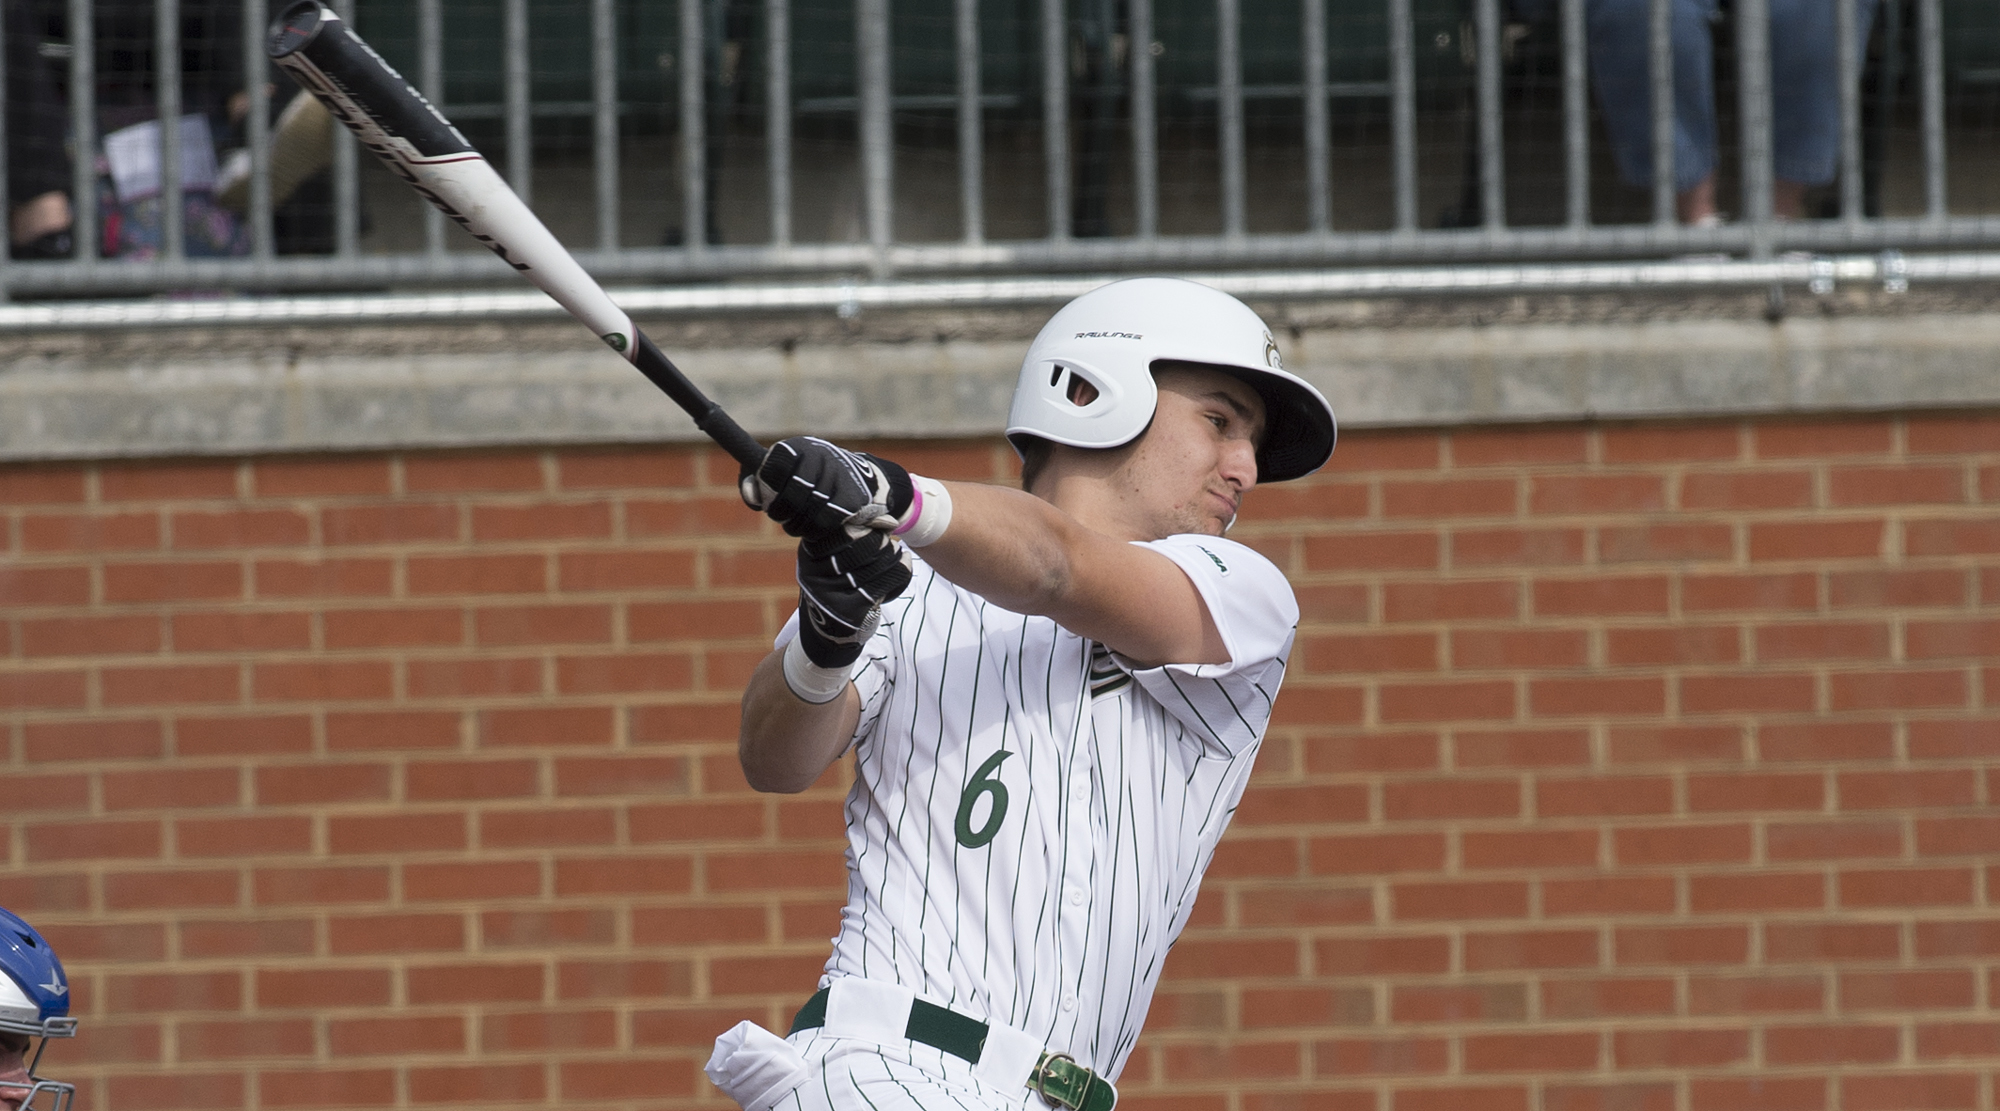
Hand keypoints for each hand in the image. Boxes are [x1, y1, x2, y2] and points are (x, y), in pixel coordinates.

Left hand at [741, 436, 912, 538]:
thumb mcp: (778, 472)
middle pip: (793, 494)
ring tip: (795, 525)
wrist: (850, 476)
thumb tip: (751, 493)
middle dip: (781, 511)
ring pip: (810, 512)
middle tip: (781, 516)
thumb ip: (755, 481)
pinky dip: (816, 530)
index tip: (768, 499)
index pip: (774, 468)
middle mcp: (819, 455)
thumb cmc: (803, 475)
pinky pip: (827, 521)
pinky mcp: (852, 496)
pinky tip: (813, 528)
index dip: (767, 489)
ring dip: (797, 525)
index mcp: (796, 447)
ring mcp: (838, 475)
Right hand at [795, 529, 911, 668]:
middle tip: (888, 541)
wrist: (827, 634)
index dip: (868, 520)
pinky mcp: (850, 611)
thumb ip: (847, 535)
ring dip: (894, 555)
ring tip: (896, 554)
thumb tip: (882, 509)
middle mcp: (816, 571)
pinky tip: (902, 566)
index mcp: (810, 552)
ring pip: (879, 560)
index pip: (844, 526)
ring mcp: (832, 593)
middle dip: (882, 540)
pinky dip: (901, 571)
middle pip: (864, 541)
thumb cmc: (835, 587)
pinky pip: (888, 581)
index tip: (882, 522)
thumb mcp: (830, 559)